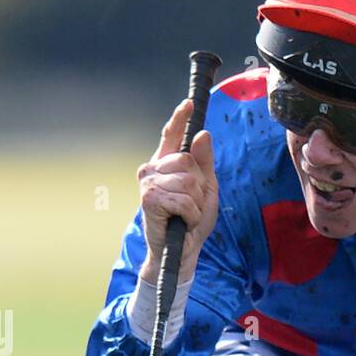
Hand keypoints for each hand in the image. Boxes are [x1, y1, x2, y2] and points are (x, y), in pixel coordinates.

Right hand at [137, 99, 218, 284]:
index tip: (189, 104)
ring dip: (195, 204)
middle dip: (198, 186)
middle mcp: (153, 168)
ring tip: (186, 215)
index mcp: (167, 164)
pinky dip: (190, 214)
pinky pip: (183, 199)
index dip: (180, 119)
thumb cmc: (192, 221)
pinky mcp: (148, 198)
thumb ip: (205, 163)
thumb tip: (203, 135)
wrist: (181, 251)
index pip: (172, 136)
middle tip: (191, 205)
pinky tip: (182, 221)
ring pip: (187, 180)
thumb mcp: (206, 189)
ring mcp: (148, 182)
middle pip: (187, 161)